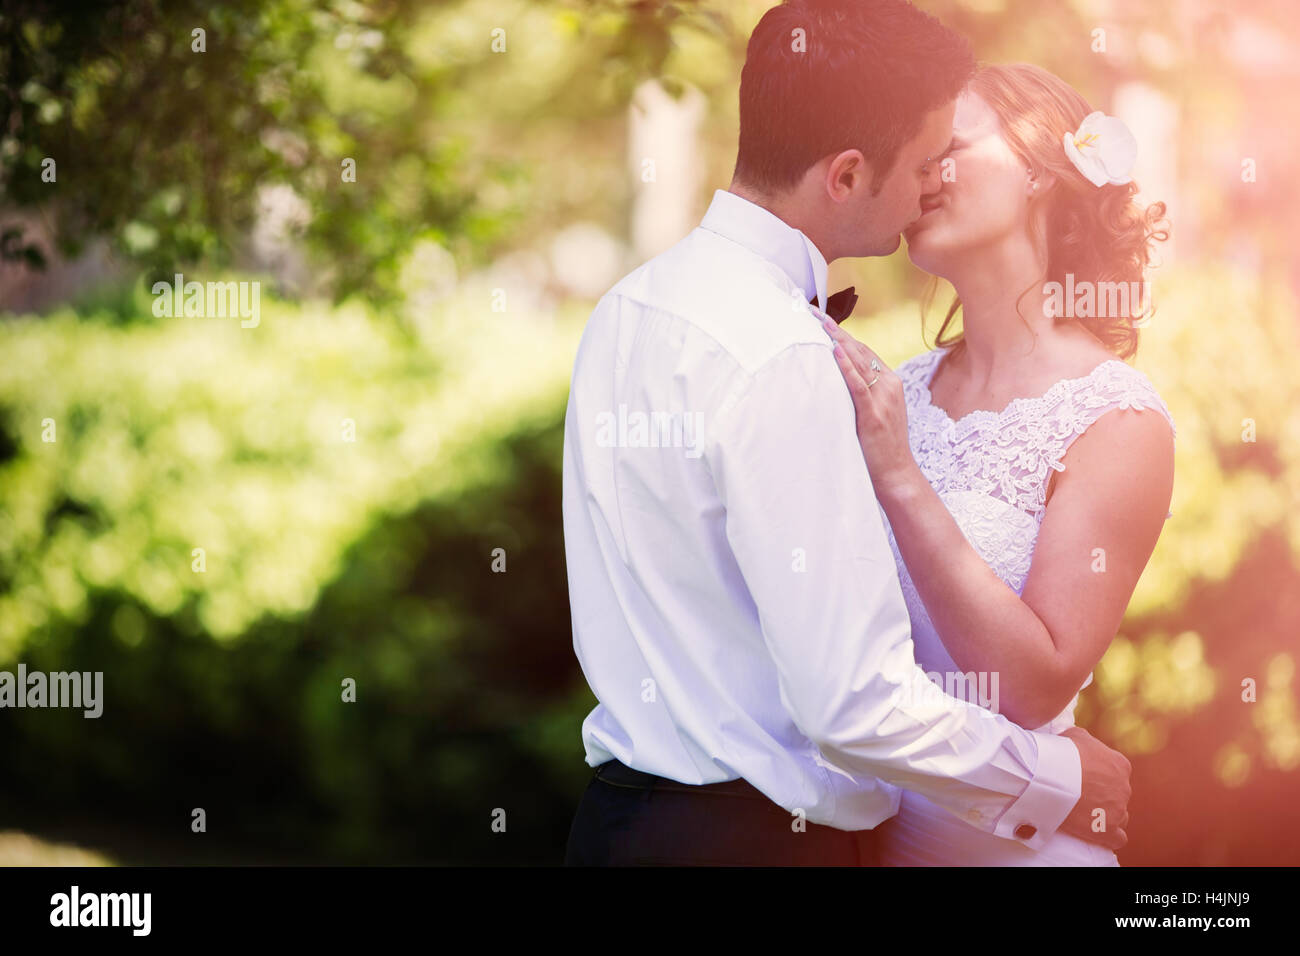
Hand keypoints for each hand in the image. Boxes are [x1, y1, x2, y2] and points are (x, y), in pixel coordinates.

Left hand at [820, 316, 917, 494]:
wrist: (897, 474)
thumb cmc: (881, 447)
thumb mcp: (875, 413)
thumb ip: (862, 394)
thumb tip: (836, 380)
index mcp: (890, 383)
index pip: (864, 351)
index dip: (843, 334)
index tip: (823, 320)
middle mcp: (890, 385)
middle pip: (860, 350)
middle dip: (835, 330)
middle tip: (813, 313)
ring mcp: (884, 399)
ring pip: (859, 361)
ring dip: (836, 340)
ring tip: (818, 323)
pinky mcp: (874, 413)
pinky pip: (858, 384)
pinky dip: (846, 366)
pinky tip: (833, 351)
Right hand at [1058, 726, 1131, 850]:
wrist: (1050, 777)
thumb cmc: (1060, 754)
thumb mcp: (1074, 736)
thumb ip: (1085, 741)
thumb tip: (1081, 743)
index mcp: (1120, 765)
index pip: (1117, 773)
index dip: (1100, 777)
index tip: (1084, 779)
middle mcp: (1124, 788)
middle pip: (1117, 795)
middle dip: (1102, 797)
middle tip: (1079, 795)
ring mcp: (1118, 810)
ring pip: (1120, 816)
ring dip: (1106, 816)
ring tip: (1084, 814)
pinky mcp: (1108, 830)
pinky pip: (1118, 838)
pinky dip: (1109, 836)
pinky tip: (1095, 832)